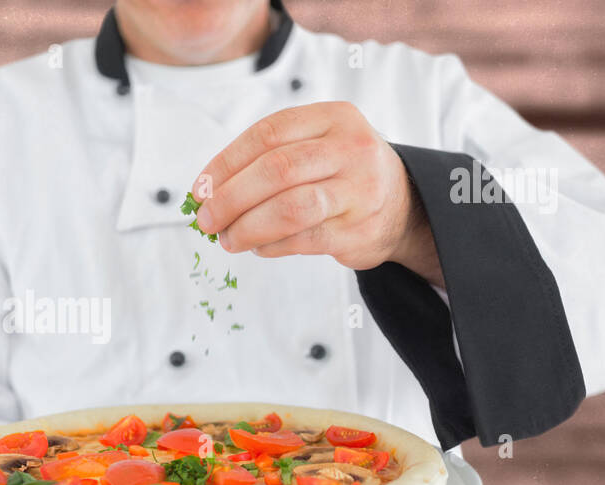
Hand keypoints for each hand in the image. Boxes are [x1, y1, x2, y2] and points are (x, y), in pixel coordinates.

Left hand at [191, 101, 442, 285]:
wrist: (405, 204)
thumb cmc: (342, 173)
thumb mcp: (316, 145)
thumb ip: (268, 158)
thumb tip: (208, 192)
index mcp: (334, 117)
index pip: (267, 134)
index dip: (226, 163)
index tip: (200, 189)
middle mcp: (351, 148)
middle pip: (276, 170)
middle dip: (231, 198)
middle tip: (207, 220)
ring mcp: (360, 190)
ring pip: (290, 208)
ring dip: (247, 227)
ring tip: (227, 239)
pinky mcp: (359, 230)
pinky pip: (302, 239)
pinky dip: (271, 245)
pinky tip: (257, 247)